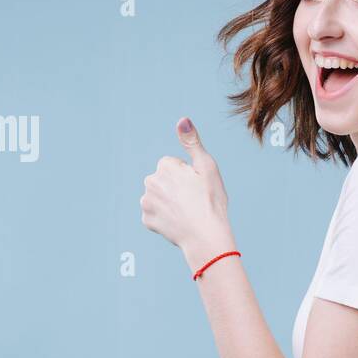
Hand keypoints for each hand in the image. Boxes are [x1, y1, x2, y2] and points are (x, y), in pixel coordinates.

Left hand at [141, 118, 232, 258]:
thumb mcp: (207, 167)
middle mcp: (150, 181)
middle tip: (193, 200)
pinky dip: (165, 218)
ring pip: (159, 197)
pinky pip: (155, 214)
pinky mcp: (146, 220)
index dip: (188, 176)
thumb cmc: (211, 201)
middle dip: (175, 187)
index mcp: (164, 166)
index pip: (173, 166)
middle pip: (164, 180)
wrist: (205, 237)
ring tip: (186, 212)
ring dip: (169, 202)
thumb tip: (182, 120)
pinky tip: (177, 222)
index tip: (197, 187)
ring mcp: (146, 202)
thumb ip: (192, 142)